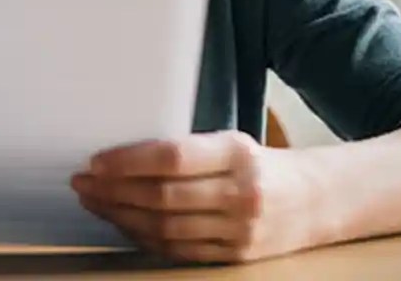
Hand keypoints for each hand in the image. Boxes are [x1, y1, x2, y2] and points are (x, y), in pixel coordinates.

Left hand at [71, 131, 316, 264]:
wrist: (318, 200)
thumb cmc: (260, 165)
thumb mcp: (232, 145)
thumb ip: (188, 152)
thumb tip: (120, 158)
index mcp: (237, 152)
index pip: (172, 157)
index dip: (128, 161)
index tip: (95, 161)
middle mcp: (241, 191)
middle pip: (163, 196)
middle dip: (114, 190)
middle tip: (82, 182)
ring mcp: (240, 229)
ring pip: (166, 227)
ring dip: (121, 216)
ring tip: (94, 202)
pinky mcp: (236, 256)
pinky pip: (178, 250)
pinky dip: (144, 238)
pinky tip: (123, 224)